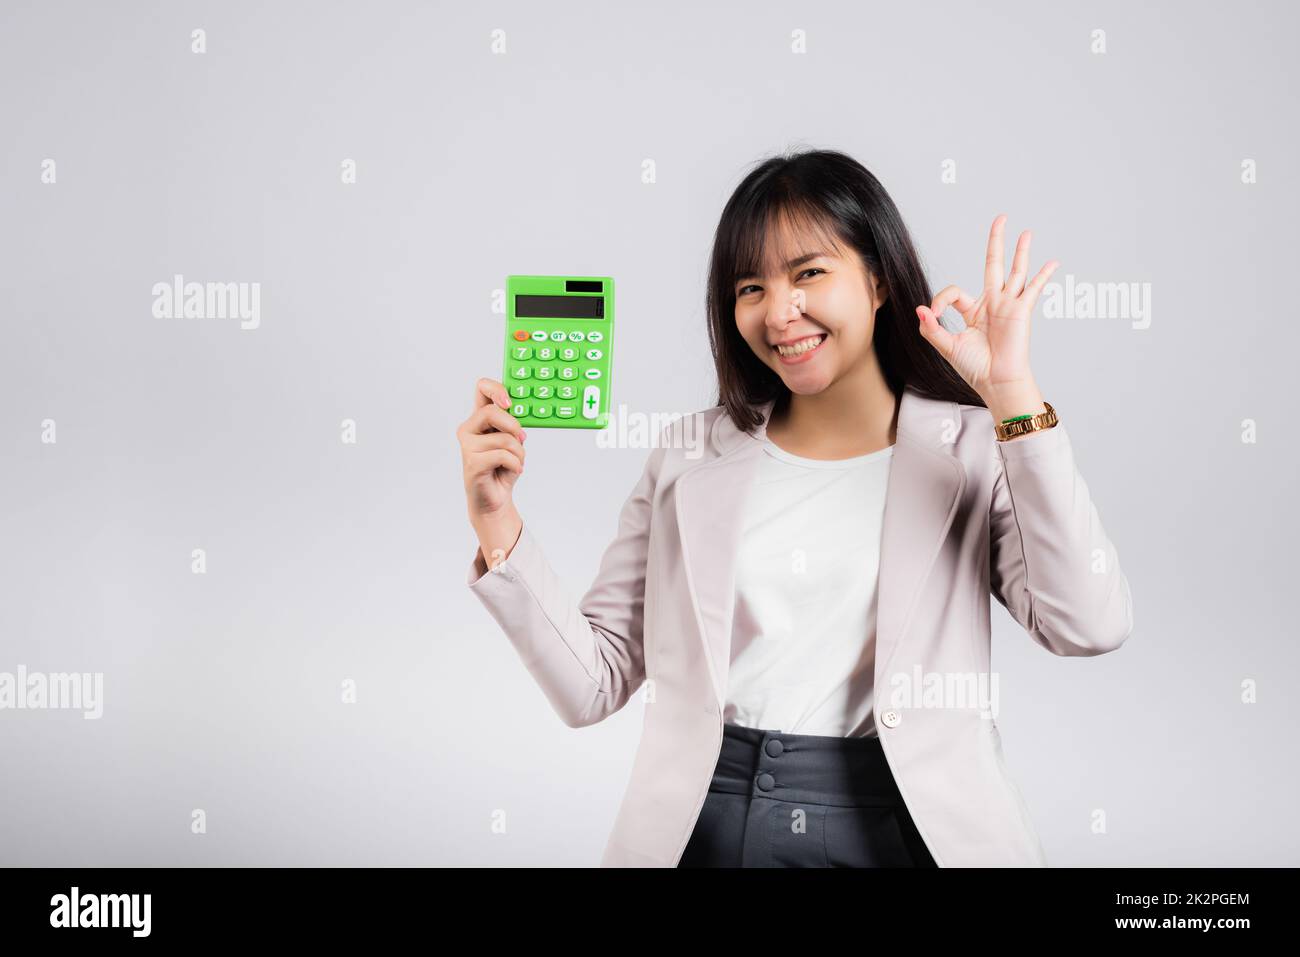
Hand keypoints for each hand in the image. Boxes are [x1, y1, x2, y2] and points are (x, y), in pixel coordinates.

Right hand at [458, 377, 526, 518]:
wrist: (495, 498)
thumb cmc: (503, 468)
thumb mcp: (512, 441)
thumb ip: (512, 424)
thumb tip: (519, 411)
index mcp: (479, 419)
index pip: (482, 389)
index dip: (496, 389)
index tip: (509, 402)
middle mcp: (469, 429)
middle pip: (492, 412)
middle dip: (513, 426)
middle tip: (521, 439)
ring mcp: (468, 446)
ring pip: (504, 438)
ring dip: (519, 453)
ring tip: (516, 462)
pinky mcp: (472, 462)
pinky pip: (504, 455)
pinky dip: (516, 464)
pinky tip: (513, 470)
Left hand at [915, 214, 1058, 401]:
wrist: (995, 382)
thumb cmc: (975, 367)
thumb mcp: (947, 346)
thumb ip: (932, 327)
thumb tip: (920, 309)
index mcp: (974, 311)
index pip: (955, 291)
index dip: (941, 299)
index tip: (934, 313)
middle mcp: (993, 304)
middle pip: (993, 265)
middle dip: (996, 242)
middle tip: (1000, 219)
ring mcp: (1009, 306)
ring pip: (1015, 271)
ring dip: (1020, 251)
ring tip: (1025, 232)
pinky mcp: (1022, 312)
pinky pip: (1034, 289)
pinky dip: (1044, 275)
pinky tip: (1053, 262)